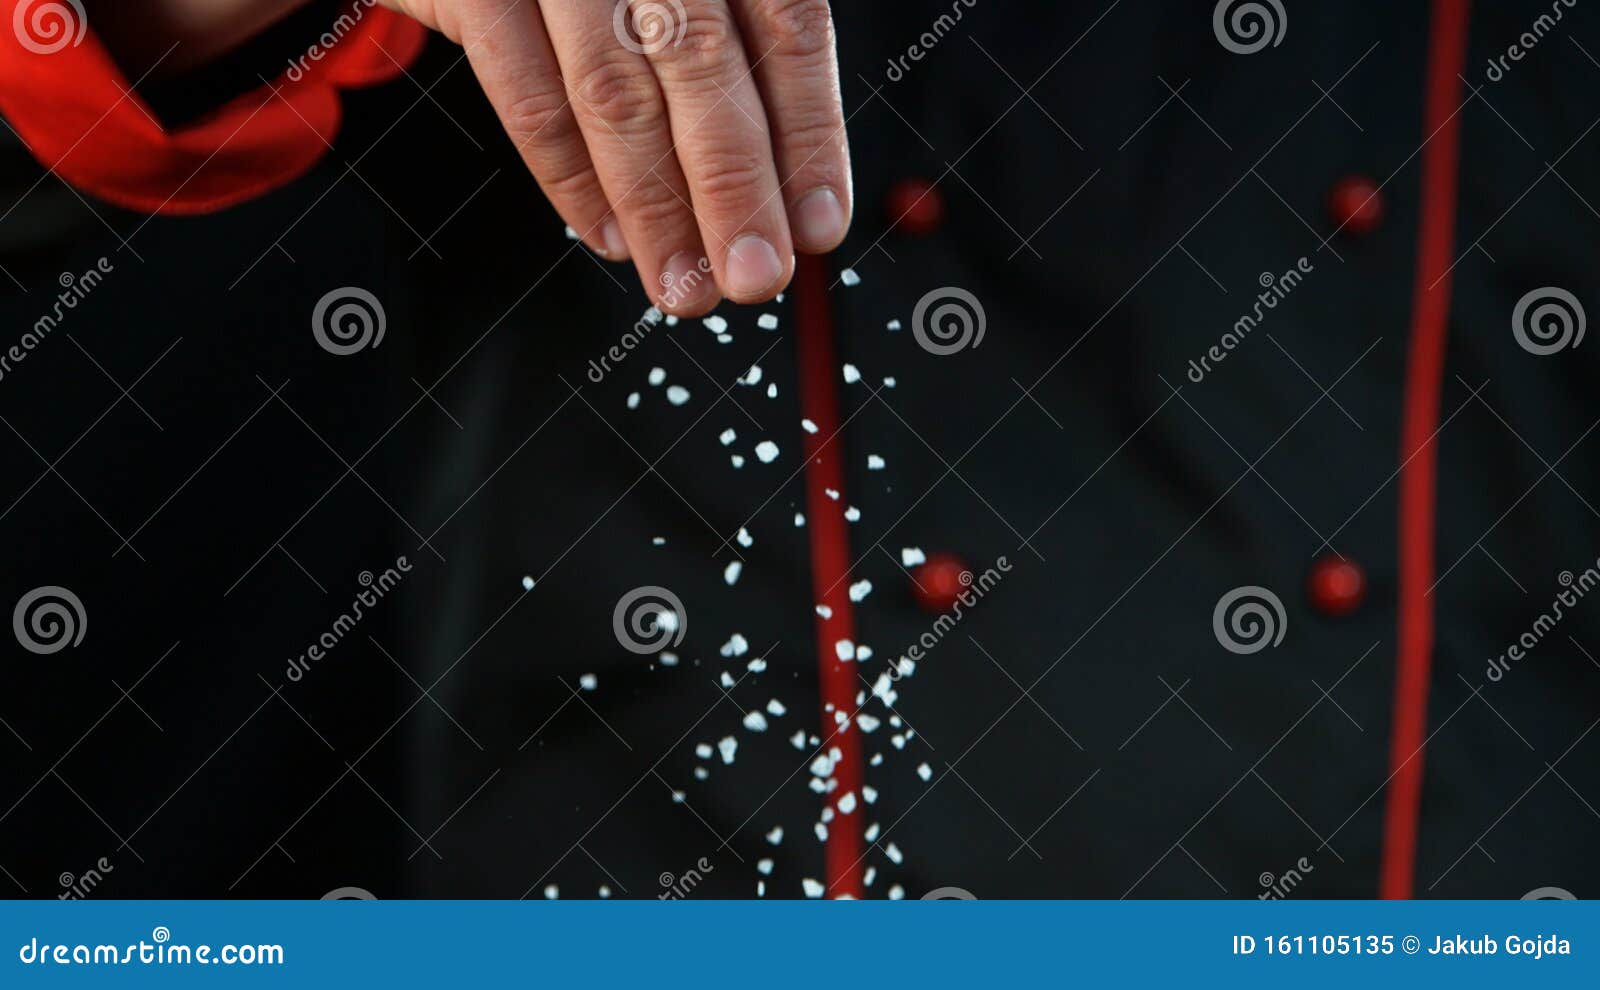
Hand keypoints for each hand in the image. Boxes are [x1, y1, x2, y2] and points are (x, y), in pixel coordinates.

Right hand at [382, 0, 851, 313]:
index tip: (819, 225)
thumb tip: (784, 187)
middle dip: (735, 189)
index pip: (787, 27)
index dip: (808, 135)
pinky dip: (569, 178)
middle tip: (754, 275)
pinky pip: (528, 96)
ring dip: (656, 206)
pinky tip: (607, 234)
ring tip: (683, 281)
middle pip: (704, 66)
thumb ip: (732, 50)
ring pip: (616, 94)